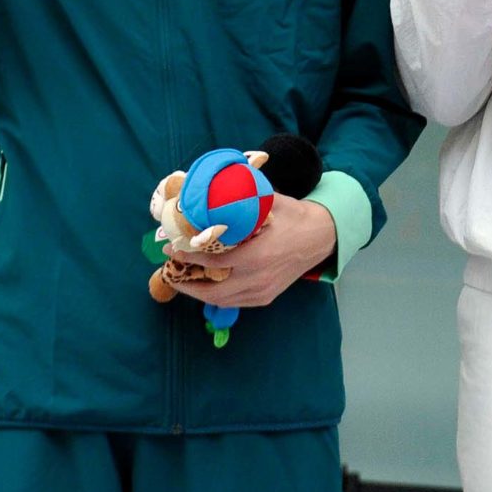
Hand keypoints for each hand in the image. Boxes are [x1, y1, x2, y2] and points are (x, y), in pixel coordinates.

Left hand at [167, 195, 335, 308]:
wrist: (322, 236)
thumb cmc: (294, 217)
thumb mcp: (268, 202)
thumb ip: (239, 198)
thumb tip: (209, 190)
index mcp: (257, 256)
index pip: (213, 262)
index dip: (188, 255)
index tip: (172, 246)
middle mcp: (258, 279)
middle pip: (211, 290)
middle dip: (185, 283)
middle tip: (169, 269)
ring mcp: (262, 292)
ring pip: (220, 300)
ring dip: (197, 291)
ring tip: (181, 278)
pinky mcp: (265, 297)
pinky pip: (233, 301)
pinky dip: (214, 296)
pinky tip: (205, 284)